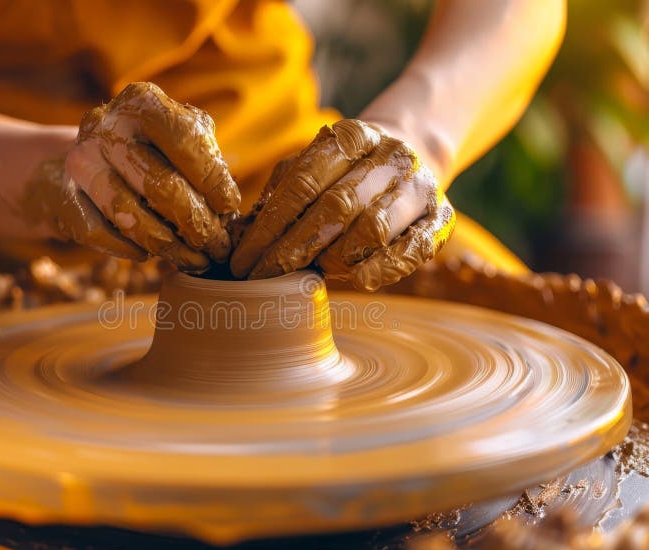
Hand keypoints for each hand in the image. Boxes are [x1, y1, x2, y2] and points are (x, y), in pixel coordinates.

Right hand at [62, 82, 239, 271]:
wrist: (73, 161)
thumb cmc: (147, 152)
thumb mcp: (179, 141)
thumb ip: (206, 164)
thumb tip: (230, 212)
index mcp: (143, 101)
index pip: (185, 140)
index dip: (212, 181)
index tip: (229, 209)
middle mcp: (106, 125)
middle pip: (160, 184)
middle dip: (197, 224)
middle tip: (217, 247)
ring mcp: (80, 161)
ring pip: (129, 216)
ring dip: (169, 247)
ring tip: (195, 260)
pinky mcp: (61, 196)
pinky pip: (101, 235)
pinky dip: (131, 249)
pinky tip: (150, 253)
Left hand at [229, 119, 454, 290]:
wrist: (414, 153)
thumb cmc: (346, 169)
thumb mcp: (313, 165)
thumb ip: (281, 192)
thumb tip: (241, 232)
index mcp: (353, 136)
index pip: (303, 182)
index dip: (269, 225)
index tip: (244, 259)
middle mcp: (391, 157)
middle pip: (336, 207)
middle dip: (293, 247)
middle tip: (263, 276)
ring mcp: (420, 187)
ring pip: (373, 228)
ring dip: (335, 257)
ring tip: (308, 272)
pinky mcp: (441, 218)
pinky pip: (414, 249)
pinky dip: (385, 267)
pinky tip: (358, 280)